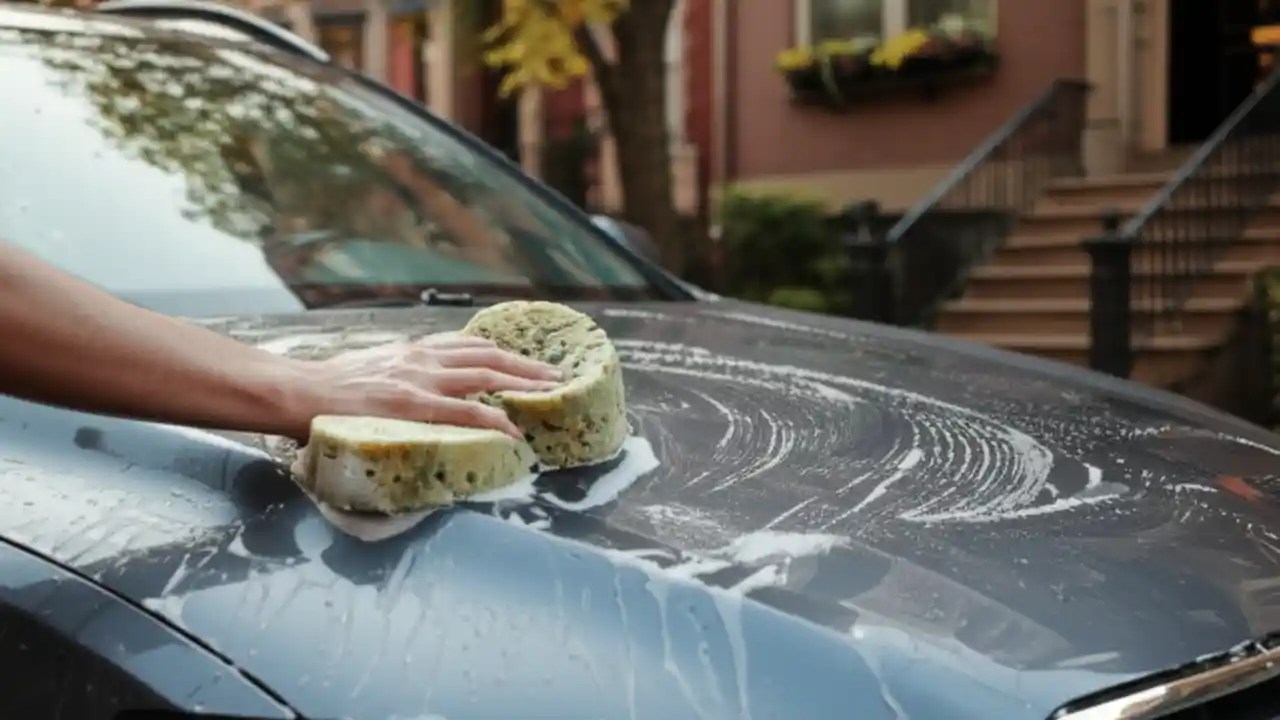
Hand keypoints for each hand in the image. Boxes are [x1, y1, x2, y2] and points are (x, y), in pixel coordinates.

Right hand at [285, 331, 559, 440]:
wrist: (297, 391)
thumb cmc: (330, 389)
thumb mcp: (375, 369)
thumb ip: (403, 374)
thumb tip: (425, 391)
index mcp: (414, 351)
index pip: (470, 345)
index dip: (504, 353)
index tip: (529, 361)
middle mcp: (422, 358)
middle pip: (488, 356)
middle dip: (526, 366)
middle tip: (556, 376)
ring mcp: (419, 380)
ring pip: (485, 376)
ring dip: (523, 384)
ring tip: (549, 395)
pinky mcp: (410, 405)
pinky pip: (462, 412)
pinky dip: (492, 420)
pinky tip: (513, 431)